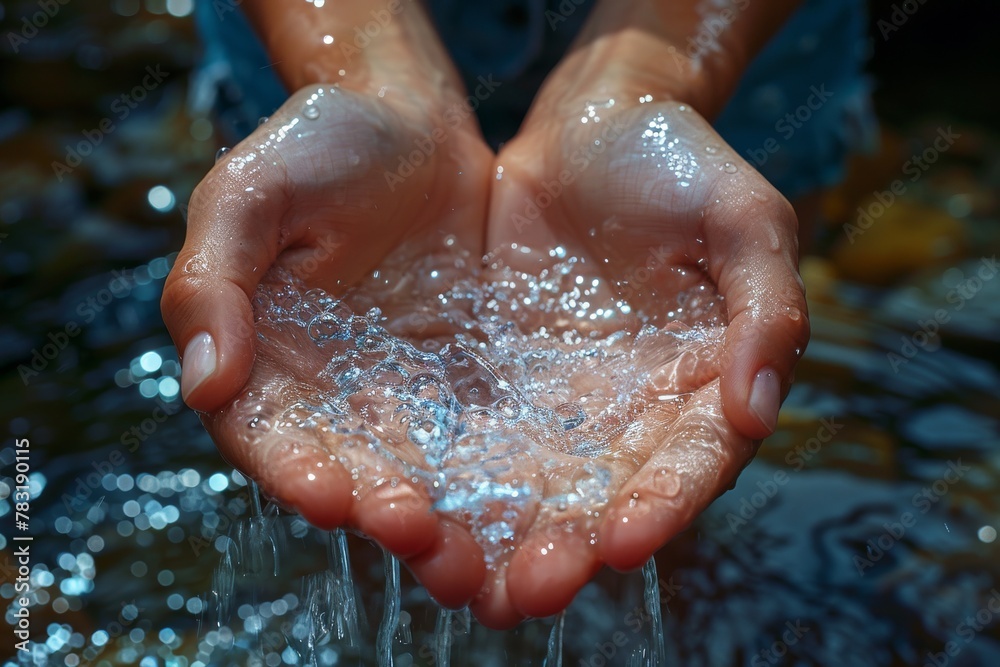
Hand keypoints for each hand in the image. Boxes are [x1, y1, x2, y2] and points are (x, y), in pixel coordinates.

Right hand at [160, 82, 495, 607]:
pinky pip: (485, 439)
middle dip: (385, 515)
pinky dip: (502, 480)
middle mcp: (334, 397)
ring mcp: (405, 396)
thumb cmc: (314, 147)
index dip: (293, 473)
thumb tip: (204, 384)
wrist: (409, 121)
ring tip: (479, 556)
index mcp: (265, 365)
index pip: (270, 436)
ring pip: (425, 475)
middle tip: (423, 544)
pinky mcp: (468, 384)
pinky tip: (531, 508)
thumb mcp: (248, 196)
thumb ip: (213, 283)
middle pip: (354, 475)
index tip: (327, 498)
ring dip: (449, 522)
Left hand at [466, 94, 808, 624]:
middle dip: (566, 549)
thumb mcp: (742, 217)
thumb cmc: (679, 164)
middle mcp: (629, 414)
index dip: (662, 506)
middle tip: (528, 590)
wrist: (590, 126)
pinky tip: (412, 517)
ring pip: (529, 489)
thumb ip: (765, 308)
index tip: (622, 541)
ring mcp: (559, 405)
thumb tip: (758, 409)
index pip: (689, 464)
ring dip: (496, 540)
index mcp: (702, 386)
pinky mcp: (497, 384)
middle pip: (601, 500)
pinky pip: (470, 442)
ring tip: (458, 578)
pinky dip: (445, 483)